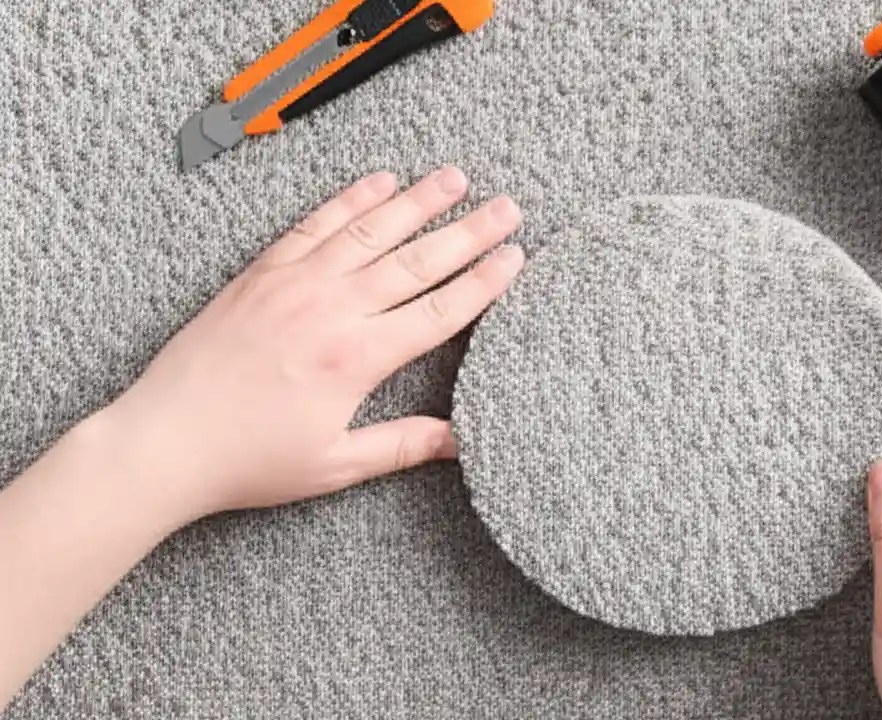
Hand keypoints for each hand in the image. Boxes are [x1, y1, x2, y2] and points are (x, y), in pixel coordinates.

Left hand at [95, 166, 523, 520]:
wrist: (165, 438)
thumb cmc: (249, 459)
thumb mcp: (335, 465)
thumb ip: (401, 446)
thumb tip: (459, 440)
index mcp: (357, 358)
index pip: (439, 311)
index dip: (483, 283)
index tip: (515, 257)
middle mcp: (333, 309)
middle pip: (417, 261)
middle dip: (468, 232)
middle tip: (507, 207)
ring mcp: (296, 283)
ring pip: (371, 231)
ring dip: (418, 202)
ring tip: (455, 178)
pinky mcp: (263, 273)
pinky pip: (316, 225)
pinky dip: (350, 201)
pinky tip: (380, 182)